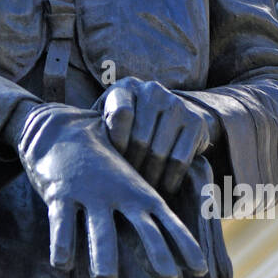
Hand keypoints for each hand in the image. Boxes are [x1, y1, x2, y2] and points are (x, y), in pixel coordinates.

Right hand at [13, 103, 209, 277]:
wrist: (61, 129)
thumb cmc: (100, 168)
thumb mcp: (127, 188)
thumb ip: (144, 219)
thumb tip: (169, 259)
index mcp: (139, 194)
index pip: (168, 223)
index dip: (185, 245)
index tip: (201, 271)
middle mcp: (119, 194)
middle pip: (143, 229)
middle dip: (158, 255)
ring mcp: (89, 193)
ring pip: (100, 229)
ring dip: (104, 255)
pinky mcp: (60, 193)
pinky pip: (62, 223)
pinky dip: (62, 244)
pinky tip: (63, 265)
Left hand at [100, 77, 217, 195]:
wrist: (169, 113)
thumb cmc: (126, 124)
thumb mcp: (107, 118)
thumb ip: (95, 130)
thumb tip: (81, 151)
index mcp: (126, 88)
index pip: (121, 116)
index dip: (116, 144)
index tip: (112, 162)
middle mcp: (153, 90)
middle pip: (140, 139)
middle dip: (131, 168)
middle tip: (125, 186)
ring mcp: (177, 104)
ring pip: (159, 152)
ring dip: (149, 177)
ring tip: (141, 189)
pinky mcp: (196, 121)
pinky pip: (180, 159)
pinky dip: (170, 178)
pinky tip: (162, 187)